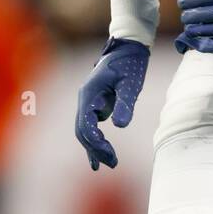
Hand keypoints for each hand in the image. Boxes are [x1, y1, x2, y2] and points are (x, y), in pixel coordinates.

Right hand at [75, 37, 148, 169]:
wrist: (128, 49)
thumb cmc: (130, 65)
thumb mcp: (130, 84)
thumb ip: (125, 104)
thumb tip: (120, 126)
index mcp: (89, 94)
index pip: (86, 125)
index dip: (96, 142)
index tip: (111, 154)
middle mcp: (84, 99)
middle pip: (82, 131)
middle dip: (95, 149)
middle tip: (113, 163)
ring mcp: (88, 102)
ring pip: (85, 130)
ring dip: (94, 148)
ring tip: (108, 164)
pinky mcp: (95, 105)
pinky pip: (90, 127)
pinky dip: (94, 142)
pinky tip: (99, 157)